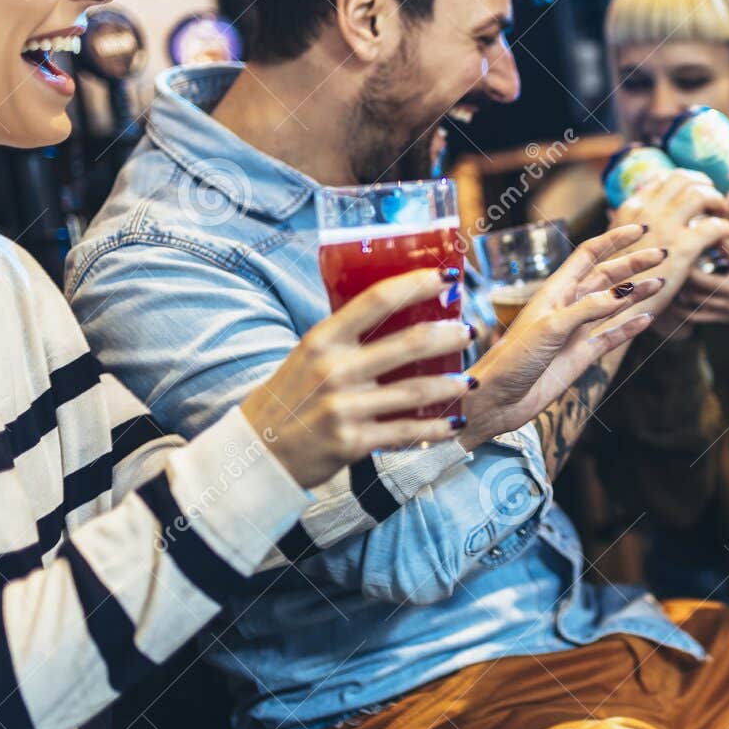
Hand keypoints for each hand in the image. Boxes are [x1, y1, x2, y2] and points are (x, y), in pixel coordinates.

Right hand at [241, 268, 473, 488]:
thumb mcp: (308, 355)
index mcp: (323, 339)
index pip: (377, 300)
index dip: (417, 285)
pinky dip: (435, 429)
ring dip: (448, 385)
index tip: (446, 277)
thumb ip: (346, 338)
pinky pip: (405, 431)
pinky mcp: (352, 441)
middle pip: (407, 343)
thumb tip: (397, 311)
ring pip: (414, 391)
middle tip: (468, 331)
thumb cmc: (290, 397)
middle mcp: (334, 369)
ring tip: (468, 381)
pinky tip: (454, 424)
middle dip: (447, 335)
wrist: (260, 451)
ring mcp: (344, 406)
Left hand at [461, 224, 667, 444]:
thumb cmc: (513, 358)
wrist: (499, 399)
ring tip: (662, 282)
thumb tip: (624, 293)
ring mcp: (577, 331)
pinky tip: (647, 318)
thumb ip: (588, 309)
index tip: (642, 229)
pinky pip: (612, 336)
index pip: (589, 254)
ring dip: (637, 293)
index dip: (615, 240)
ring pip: (614, 305)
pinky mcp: (582, 356)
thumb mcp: (550, 328)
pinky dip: (630, 327)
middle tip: (663, 255)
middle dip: (634, 264)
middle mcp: (568, 306)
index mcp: (555, 290)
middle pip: (607, 276)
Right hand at [611, 170, 728, 307]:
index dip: (683, 182)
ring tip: (724, 214)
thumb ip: (625, 232)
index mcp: (630, 209)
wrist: (613, 308)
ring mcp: (665, 228)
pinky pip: (714, 226)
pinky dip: (726, 227)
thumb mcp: (612, 249)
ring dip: (718, 201)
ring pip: (701, 195)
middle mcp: (647, 212)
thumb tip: (630, 223)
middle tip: (714, 200)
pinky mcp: (683, 249)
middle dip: (704, 185)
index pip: (661, 179)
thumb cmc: (614, 285)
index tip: (694, 191)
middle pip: (683, 179)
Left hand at [679, 199, 728, 323]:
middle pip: (702, 280)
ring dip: (678, 278)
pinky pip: (690, 314)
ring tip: (670, 258)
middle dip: (687, 260)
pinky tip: (670, 283)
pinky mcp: (717, 316)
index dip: (715, 234)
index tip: (704, 217)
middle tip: (676, 240)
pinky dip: (675, 301)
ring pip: (692, 297)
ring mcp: (726, 308)